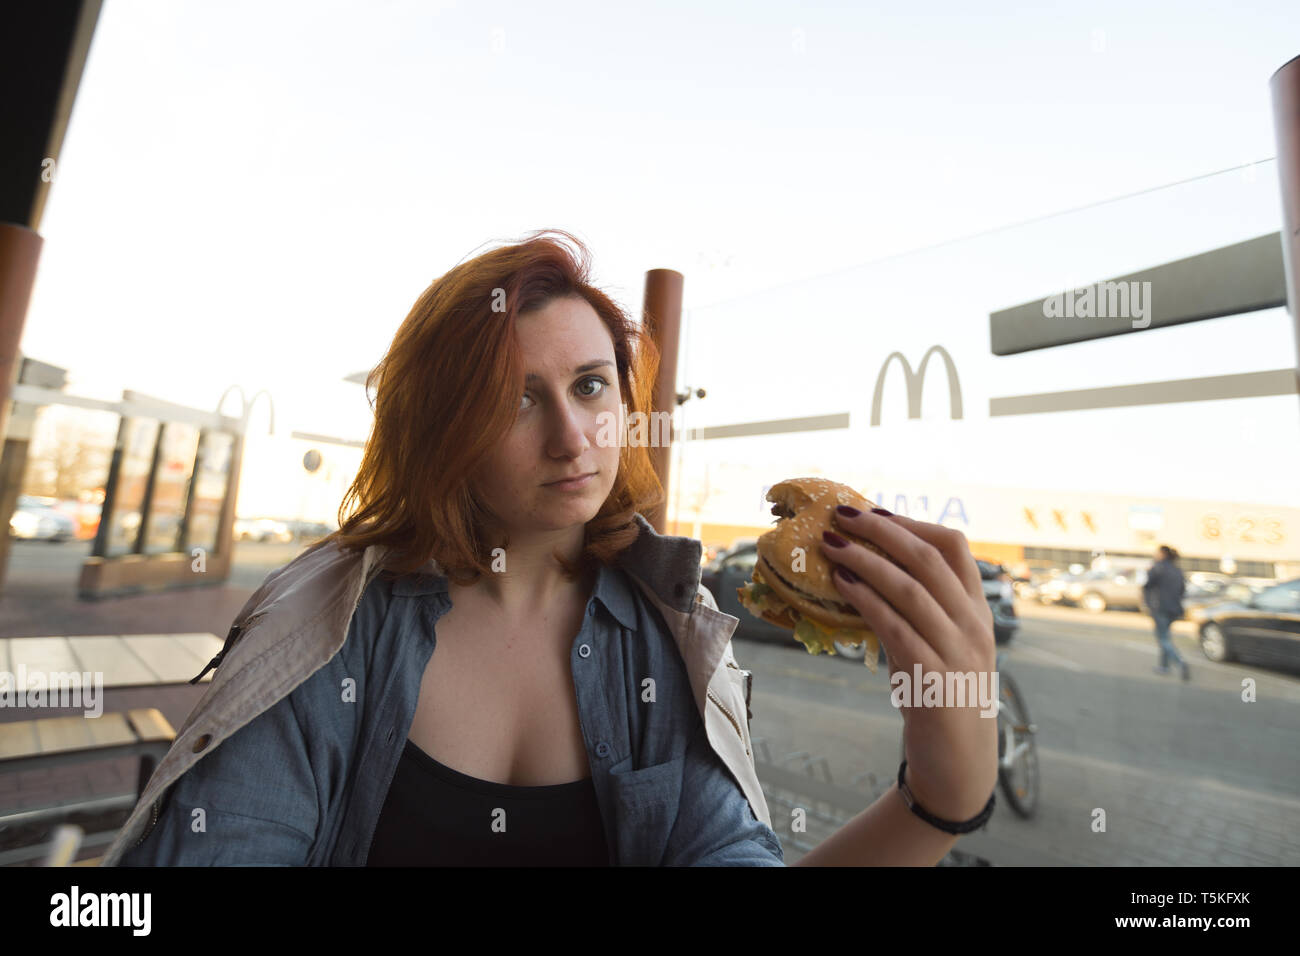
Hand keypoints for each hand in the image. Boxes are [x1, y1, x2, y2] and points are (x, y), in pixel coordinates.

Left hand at [819, 506, 997, 819]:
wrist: (958, 762)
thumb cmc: (938, 694)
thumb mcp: (936, 643)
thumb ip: (914, 609)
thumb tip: (863, 567)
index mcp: (977, 611)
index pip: (954, 548)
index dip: (912, 524)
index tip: (874, 513)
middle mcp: (973, 625)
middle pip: (929, 559)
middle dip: (882, 531)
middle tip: (843, 516)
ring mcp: (958, 651)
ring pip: (911, 589)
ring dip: (866, 561)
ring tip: (830, 545)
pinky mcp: (935, 678)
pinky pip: (896, 627)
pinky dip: (866, 600)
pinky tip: (840, 585)